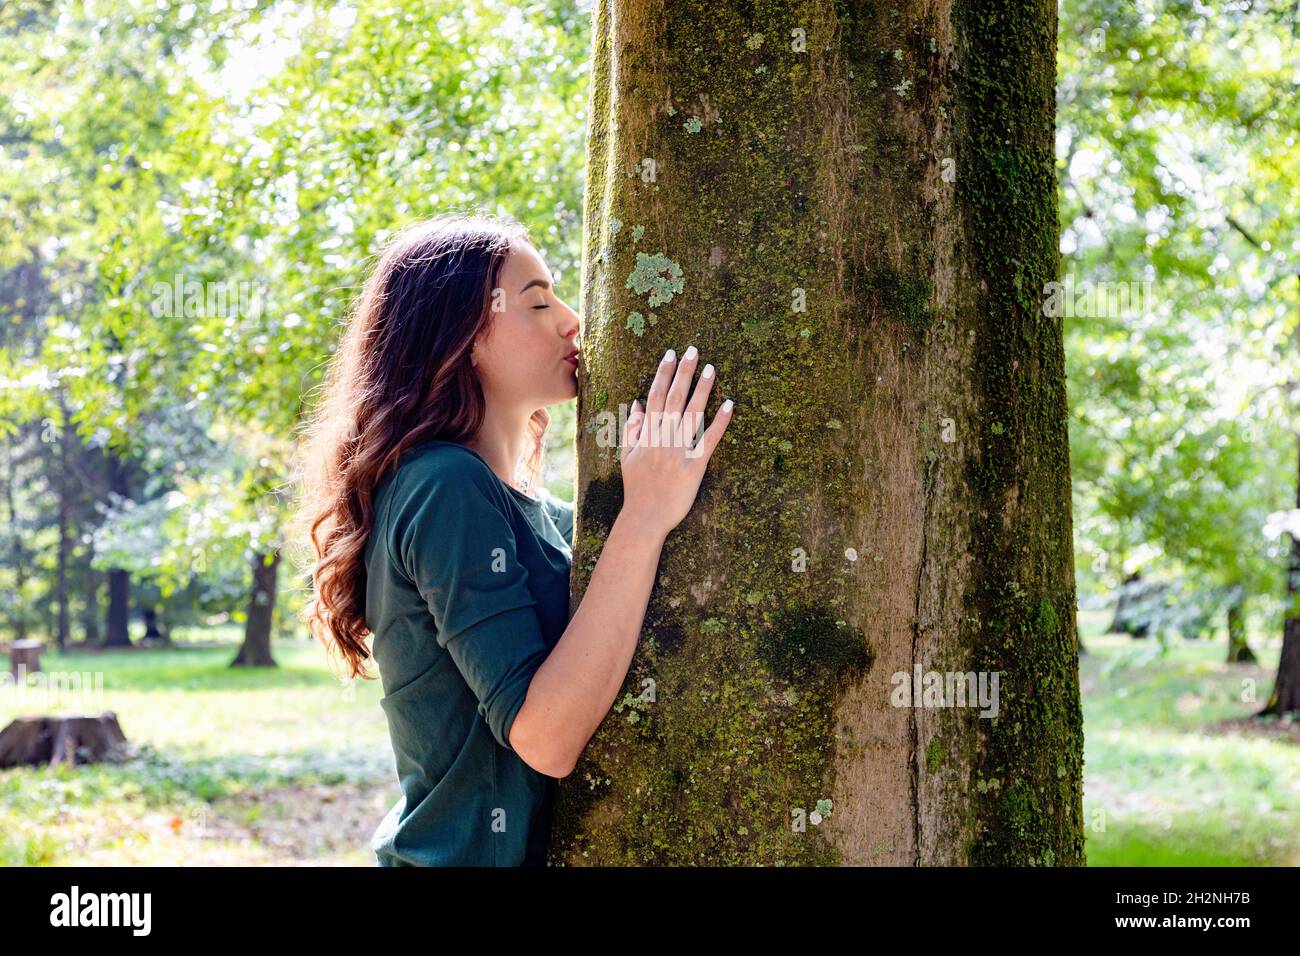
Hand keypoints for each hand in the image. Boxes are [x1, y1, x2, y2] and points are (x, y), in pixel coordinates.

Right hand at [619, 345, 733, 537]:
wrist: (645, 517)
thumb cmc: (637, 487)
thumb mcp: (627, 456)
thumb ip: (631, 428)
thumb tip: (637, 403)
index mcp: (646, 434)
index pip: (655, 396)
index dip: (663, 373)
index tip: (670, 354)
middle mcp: (662, 439)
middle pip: (673, 398)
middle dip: (683, 372)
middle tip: (693, 350)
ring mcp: (678, 451)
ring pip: (692, 414)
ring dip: (702, 390)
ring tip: (711, 369)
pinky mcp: (695, 466)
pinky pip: (709, 440)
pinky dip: (719, 422)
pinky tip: (729, 404)